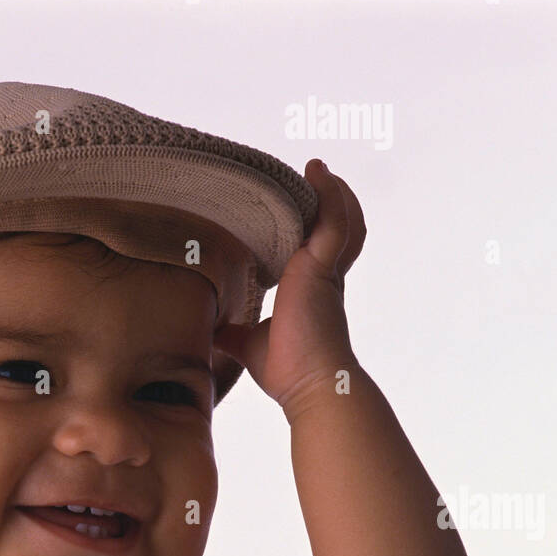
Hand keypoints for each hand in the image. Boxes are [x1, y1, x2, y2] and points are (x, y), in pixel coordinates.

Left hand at [213, 159, 366, 414]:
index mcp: (312, 291)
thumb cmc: (288, 371)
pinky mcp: (320, 268)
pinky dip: (329, 196)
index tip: (298, 208)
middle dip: (331, 202)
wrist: (309, 384)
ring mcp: (324, 271)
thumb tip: (214, 332)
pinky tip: (317, 174)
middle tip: (313, 178)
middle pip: (339, 228)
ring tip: (316, 171)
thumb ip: (235, 334)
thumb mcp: (250, 345)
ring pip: (341, 219)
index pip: (319, 250)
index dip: (315, 226)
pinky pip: (333, 221)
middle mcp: (324, 277)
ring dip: (332, 193)